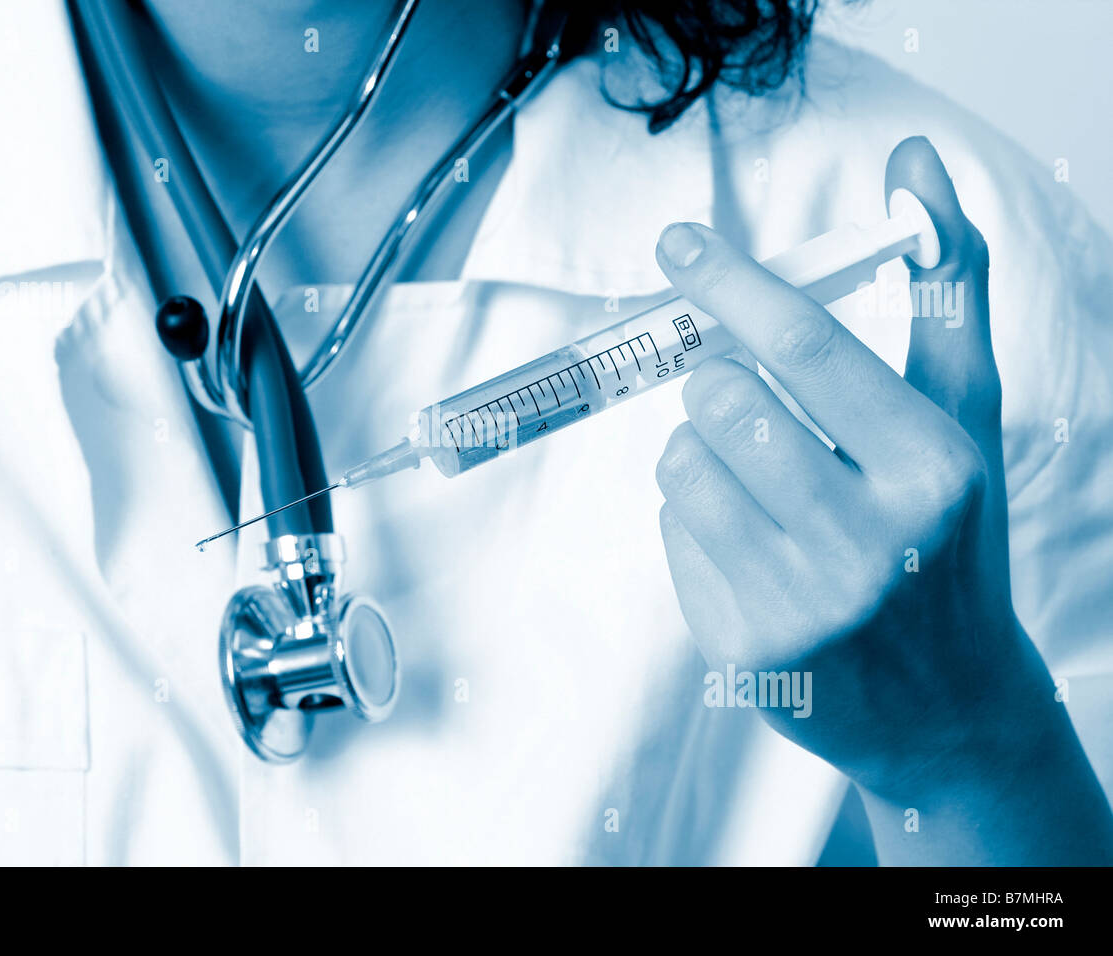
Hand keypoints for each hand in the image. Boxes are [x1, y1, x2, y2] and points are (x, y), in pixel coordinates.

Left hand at [652, 136, 1112, 862]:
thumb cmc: (953, 536)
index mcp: (931, 468)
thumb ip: (944, 291)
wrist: (948, 705)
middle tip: (746, 401)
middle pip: (723, 402)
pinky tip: (755, 551)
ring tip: (760, 485)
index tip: (678, 243)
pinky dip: (694, 521)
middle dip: (716, 382)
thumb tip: (913, 165)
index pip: (805, 349)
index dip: (731, 284)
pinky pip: (670, 534)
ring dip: (699, 454)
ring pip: (679, 467)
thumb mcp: (966, 418)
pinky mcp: (743, 651)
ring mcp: (801, 604)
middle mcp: (869, 540)